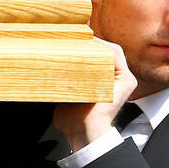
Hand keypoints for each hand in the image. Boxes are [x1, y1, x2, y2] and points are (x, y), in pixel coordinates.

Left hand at [52, 37, 137, 151]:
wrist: (82, 133)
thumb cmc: (72, 120)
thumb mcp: (64, 95)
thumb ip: (60, 82)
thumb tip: (42, 72)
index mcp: (103, 82)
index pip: (96, 55)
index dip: (83, 44)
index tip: (67, 38)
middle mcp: (115, 79)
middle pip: (104, 50)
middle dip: (88, 40)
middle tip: (71, 34)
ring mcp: (123, 79)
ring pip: (111, 50)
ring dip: (95, 42)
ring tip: (78, 38)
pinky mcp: (127, 80)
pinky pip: (116, 56)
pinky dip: (103, 47)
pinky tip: (88, 45)